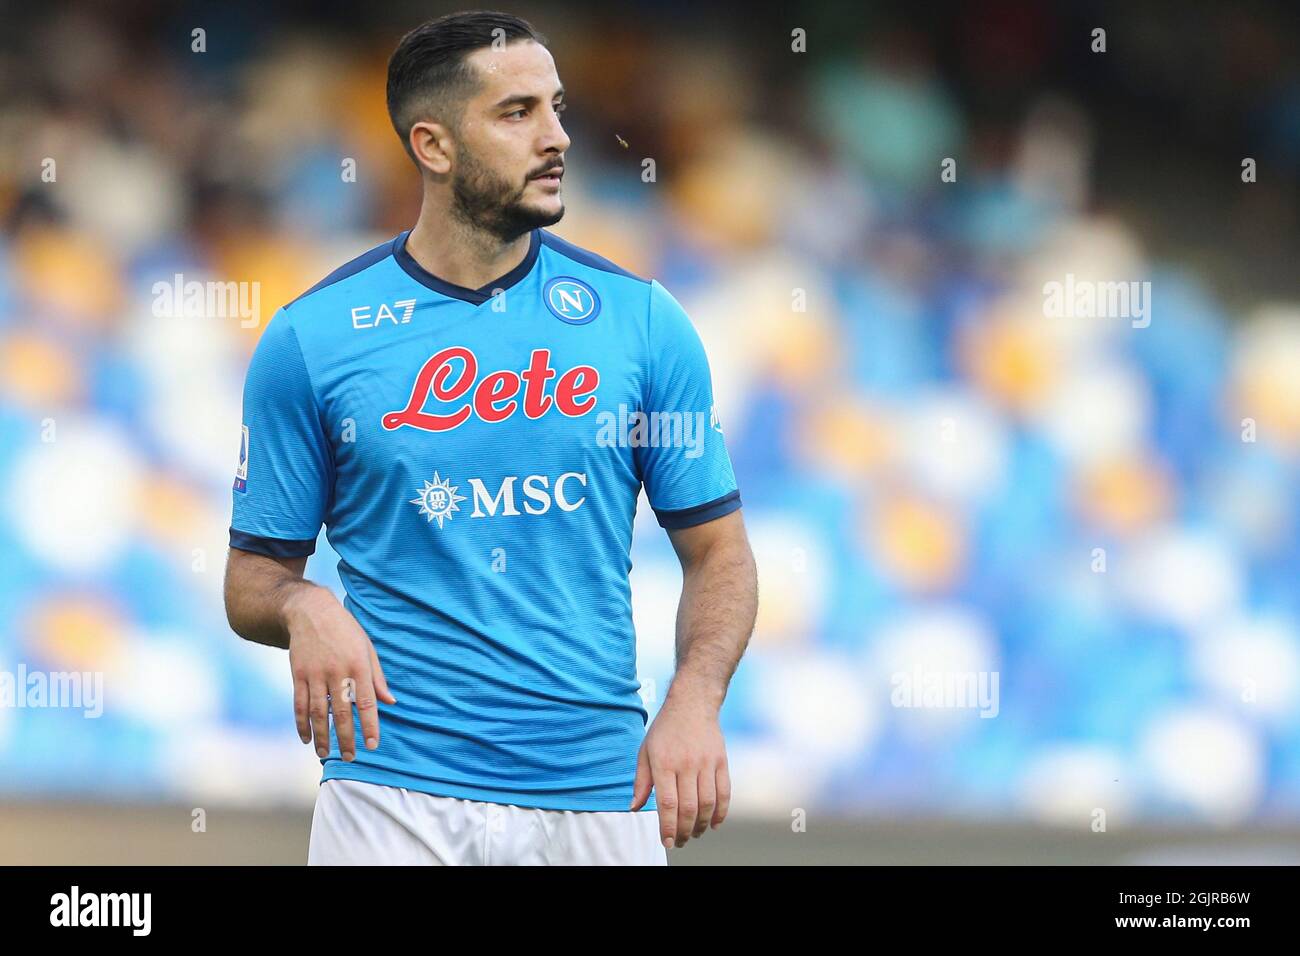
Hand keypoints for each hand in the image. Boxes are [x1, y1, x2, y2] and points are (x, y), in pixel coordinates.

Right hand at [285, 584, 396, 760]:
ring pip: (317, 713)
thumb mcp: (367, 648)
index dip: (369, 726)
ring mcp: (315, 673)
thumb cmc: (345, 631)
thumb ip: (377, 677)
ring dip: (322, 736)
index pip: (366, 702)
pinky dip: (302, 724)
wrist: (310, 611)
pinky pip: (299, 704)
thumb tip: (390, 702)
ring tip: (326, 754)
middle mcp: (337, 671)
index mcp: (359, 665)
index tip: (372, 745)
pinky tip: (307, 738)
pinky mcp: (298, 674)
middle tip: (350, 758)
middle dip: (346, 738)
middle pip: (341, 712)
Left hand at [629, 693, 730, 848]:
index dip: (668, 827)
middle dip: (683, 831)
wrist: (692, 703)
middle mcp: (686, 764)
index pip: (668, 803)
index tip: (667, 842)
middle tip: (679, 842)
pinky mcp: (721, 761)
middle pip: (688, 808)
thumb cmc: (665, 730)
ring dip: (701, 824)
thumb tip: (634, 808)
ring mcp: (706, 763)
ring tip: (694, 834)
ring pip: (707, 803)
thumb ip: (641, 781)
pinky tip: (714, 824)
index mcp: (664, 763)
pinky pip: (724, 792)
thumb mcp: (645, 751)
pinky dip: (720, 812)